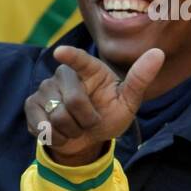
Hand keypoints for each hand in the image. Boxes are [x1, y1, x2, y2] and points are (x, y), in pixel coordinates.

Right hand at [24, 46, 163, 165]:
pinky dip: (58, 136)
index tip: (61, 52)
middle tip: (92, 120)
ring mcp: (45, 89)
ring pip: (58, 117)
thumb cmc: (110, 114)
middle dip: (88, 120)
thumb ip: (140, 78)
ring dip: (73, 130)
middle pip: (74, 101)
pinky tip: (62, 132)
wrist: (88, 138)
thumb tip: (158, 53)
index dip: (71, 57)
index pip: (80, 60)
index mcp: (90, 70)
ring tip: (77, 125)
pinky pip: (43, 126)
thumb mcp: (129, 101)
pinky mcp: (31, 105)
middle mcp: (64, 75)